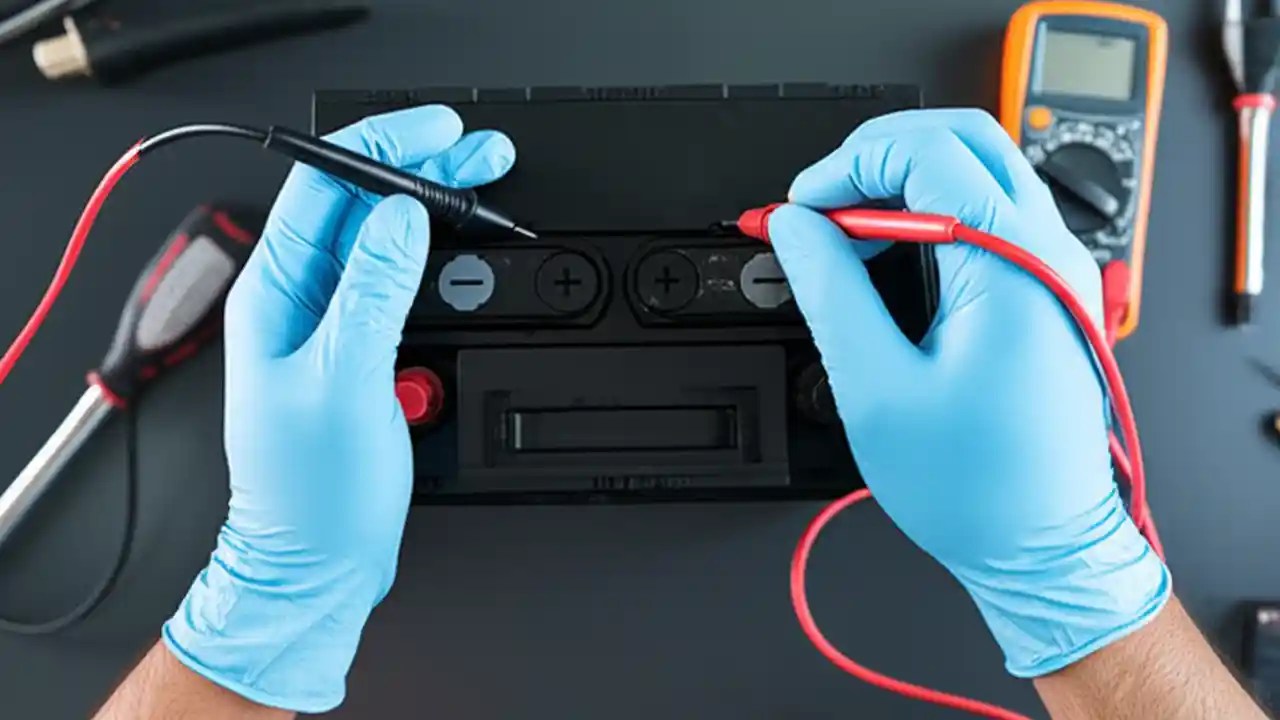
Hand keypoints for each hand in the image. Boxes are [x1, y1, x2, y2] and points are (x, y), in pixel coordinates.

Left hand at [162, 105, 515, 711]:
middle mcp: (298, 300)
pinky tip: (458, 241)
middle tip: (481, 151)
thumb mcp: (344, 383)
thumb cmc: (312, 492)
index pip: (323, 189)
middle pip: (358, 205)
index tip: (438, 133)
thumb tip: (400, 218)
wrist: (318, 562)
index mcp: (275, 295)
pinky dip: (433, 251)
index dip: (381, 147)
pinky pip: (394, 280)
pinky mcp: (359, 349)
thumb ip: (372, 293)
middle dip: (419, 167)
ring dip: (431, 203)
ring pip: (381, 238)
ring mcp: (329, 325)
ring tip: (481, 179)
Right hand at [769, 109, 1168, 676]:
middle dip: (877, 157)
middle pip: (963, 139)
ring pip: (977, 171)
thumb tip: (795, 228)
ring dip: (901, 186)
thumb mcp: (875, 388)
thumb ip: (830, 291)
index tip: (802, 207)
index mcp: (1012, 268)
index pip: (928, 154)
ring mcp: (1056, 269)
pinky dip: (928, 217)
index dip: (849, 165)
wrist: (1042, 545)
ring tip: (845, 241)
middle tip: (821, 204)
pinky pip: (987, 217)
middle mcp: (1049, 254)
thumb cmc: (976, 487)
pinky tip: (886, 259)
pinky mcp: (1047, 290)